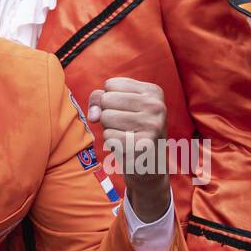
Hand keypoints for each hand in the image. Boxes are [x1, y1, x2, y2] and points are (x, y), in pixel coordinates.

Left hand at [88, 78, 170, 221]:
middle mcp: (156, 106)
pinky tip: (127, 147)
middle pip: (107, 99)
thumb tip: (93, 115)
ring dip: (109, 129)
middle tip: (125, 126)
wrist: (148, 166)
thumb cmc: (130, 130)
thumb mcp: (117, 107)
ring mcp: (152, 125)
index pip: (110, 84)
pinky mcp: (143, 144)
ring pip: (105, 117)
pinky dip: (112, 143)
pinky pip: (108, 135)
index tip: (125, 111)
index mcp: (153, 92)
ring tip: (126, 136)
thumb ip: (98, 100)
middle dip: (108, 114)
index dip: (109, 99)